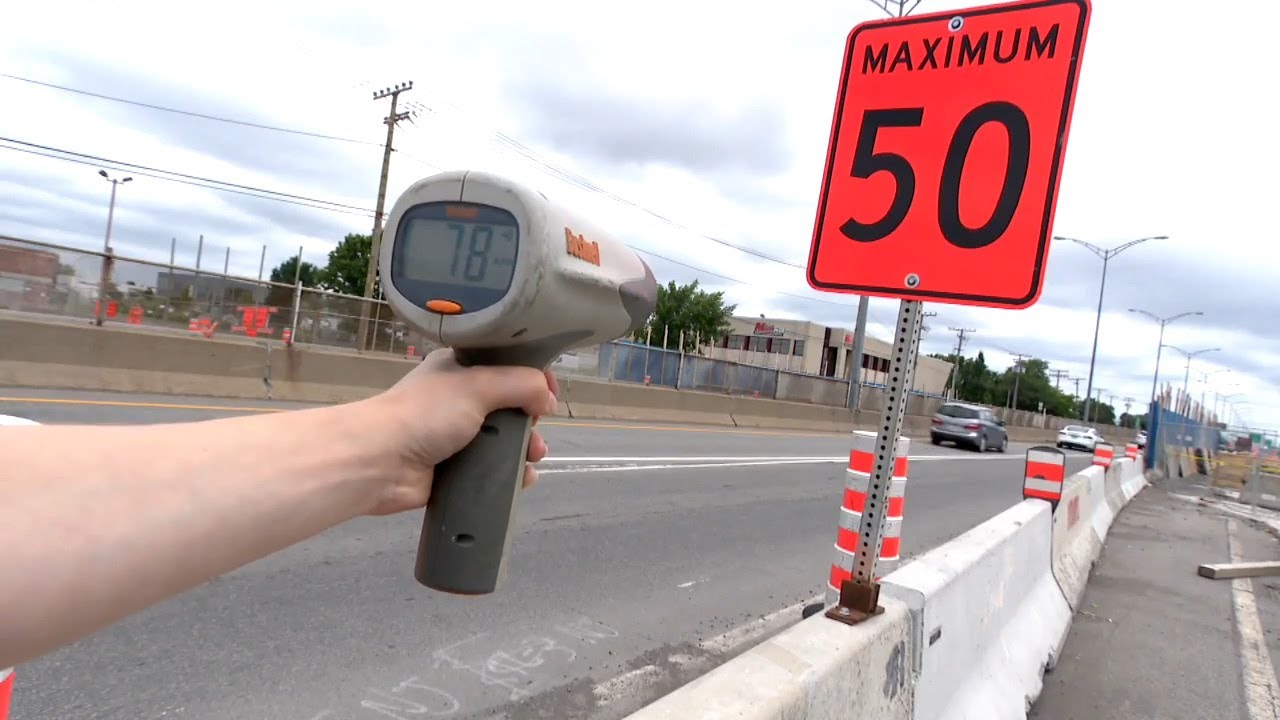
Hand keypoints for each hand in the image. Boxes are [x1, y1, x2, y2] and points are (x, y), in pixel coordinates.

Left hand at [360, 348, 559, 515]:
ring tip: (533, 458)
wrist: (378, 462)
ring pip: (504, 441)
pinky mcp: (455, 469)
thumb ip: (521, 384)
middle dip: (531, 419)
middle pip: (510, 406)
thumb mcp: (479, 385)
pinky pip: (491, 470)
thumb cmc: (426, 414)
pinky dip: (510, 475)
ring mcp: (456, 436)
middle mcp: (460, 400)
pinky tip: (522, 479)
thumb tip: (548, 399)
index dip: (532, 378)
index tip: (548, 393)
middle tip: (536, 430)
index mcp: (461, 369)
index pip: (507, 366)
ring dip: (525, 449)